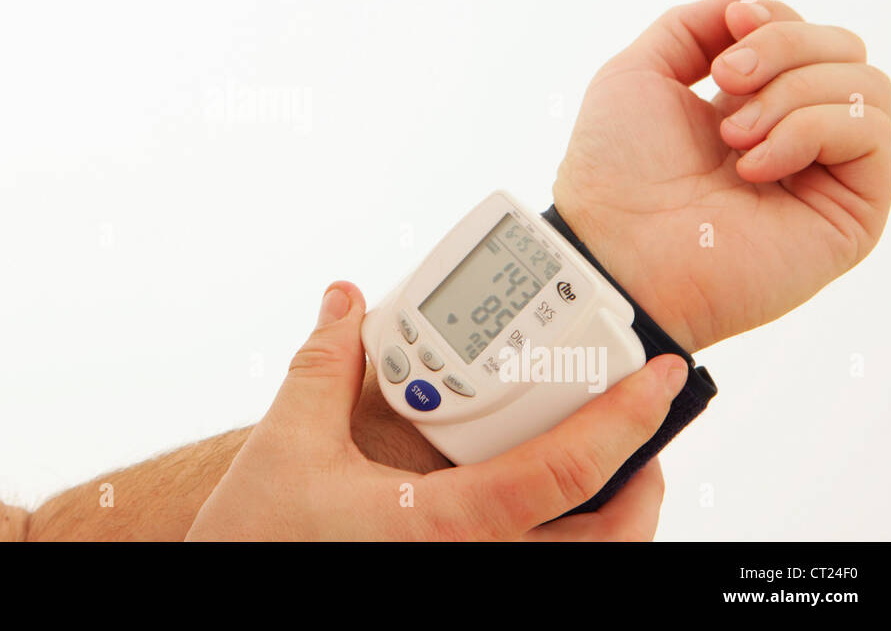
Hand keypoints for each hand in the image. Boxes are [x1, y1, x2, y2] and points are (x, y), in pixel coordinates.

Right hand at [186, 283, 686, 540]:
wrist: (230, 591)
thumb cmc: (259, 539)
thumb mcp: (288, 441)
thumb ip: (324, 362)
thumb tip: (344, 299)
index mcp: (442, 526)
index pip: (562, 474)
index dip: (623, 423)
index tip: (659, 380)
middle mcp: (468, 566)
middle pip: (605, 543)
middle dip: (643, 486)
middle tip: (642, 430)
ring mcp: (463, 583)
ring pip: (579, 568)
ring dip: (612, 519)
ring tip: (607, 469)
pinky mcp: (447, 587)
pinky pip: (533, 571)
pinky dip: (562, 537)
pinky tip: (534, 504)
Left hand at [552, 0, 890, 351]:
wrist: (613, 244)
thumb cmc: (614, 169)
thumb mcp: (637, 71)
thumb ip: (693, 23)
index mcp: (750, 103)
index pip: (804, 31)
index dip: (772, 18)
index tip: (729, 34)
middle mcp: (795, 135)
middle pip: (845, 47)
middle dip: (785, 45)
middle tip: (728, 81)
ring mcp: (826, 173)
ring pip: (867, 82)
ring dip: (791, 92)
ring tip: (732, 136)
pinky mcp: (852, 212)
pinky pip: (869, 131)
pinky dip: (809, 129)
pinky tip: (754, 166)